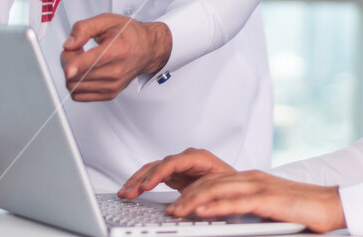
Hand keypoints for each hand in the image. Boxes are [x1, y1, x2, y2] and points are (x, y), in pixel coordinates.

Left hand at [60, 13, 171, 100]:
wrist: (148, 49)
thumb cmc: (129, 34)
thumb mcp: (106, 20)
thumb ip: (83, 28)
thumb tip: (69, 44)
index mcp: (117, 50)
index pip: (93, 61)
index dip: (75, 64)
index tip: (68, 67)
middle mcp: (116, 71)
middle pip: (77, 75)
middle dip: (67, 61)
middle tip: (74, 51)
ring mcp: (113, 85)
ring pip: (74, 87)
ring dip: (71, 73)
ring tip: (81, 61)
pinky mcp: (109, 94)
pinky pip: (80, 96)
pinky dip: (76, 83)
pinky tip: (84, 72)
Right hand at [118, 147, 234, 197]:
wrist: (237, 187)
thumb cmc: (234, 185)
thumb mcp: (224, 188)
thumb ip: (207, 193)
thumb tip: (190, 204)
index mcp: (200, 158)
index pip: (174, 162)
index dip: (158, 174)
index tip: (147, 186)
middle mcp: (187, 159)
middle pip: (159, 165)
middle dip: (142, 178)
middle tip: (129, 192)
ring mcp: (179, 166)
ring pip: (153, 170)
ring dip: (137, 181)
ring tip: (124, 193)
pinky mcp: (174, 175)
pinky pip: (154, 176)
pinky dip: (142, 184)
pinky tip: (132, 191)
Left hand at [167, 170, 345, 233]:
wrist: (329, 204)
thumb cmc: (300, 208)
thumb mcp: (267, 205)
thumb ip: (247, 206)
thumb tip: (227, 217)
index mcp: (250, 179)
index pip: (213, 181)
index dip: (191, 191)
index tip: (174, 203)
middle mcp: (251, 178)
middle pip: (210, 183)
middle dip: (185, 196)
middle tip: (168, 210)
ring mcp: (259, 187)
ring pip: (218, 191)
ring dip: (193, 202)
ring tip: (176, 212)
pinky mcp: (267, 199)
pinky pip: (236, 203)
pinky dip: (216, 207)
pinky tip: (202, 213)